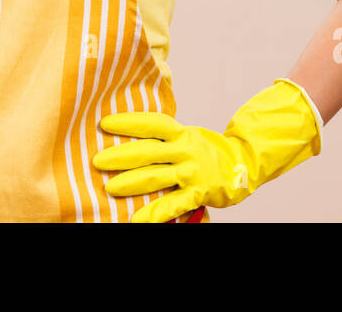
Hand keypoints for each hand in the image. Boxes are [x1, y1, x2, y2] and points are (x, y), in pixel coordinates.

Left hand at [93, 113, 248, 221]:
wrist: (243, 165)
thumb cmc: (207, 150)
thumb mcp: (188, 134)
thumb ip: (165, 133)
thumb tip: (134, 127)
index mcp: (181, 133)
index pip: (152, 123)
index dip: (129, 122)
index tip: (105, 123)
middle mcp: (185, 150)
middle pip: (148, 151)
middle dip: (121, 156)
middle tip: (97, 160)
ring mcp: (191, 172)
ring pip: (156, 176)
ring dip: (131, 183)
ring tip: (109, 187)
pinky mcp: (198, 193)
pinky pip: (172, 204)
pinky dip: (155, 213)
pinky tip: (138, 219)